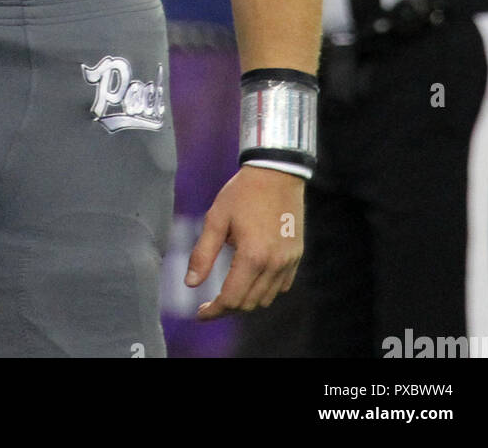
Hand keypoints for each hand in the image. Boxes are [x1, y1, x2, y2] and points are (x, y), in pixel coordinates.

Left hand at [185, 165, 303, 318]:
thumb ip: (203, 254)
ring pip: (266, 298)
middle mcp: (273, 264)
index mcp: (252, 256)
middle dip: (227, 307)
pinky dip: (265, 290)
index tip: (200, 313)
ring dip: (246, 300)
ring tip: (230, 288)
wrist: (276, 173)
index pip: (232, 299)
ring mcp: (288, 262)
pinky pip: (281, 286)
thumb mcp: (216, 218)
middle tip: (211, 301)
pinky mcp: (296, 256)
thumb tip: (191, 284)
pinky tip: (252, 278)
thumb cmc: (243, 193)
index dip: (213, 311)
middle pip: (249, 303)